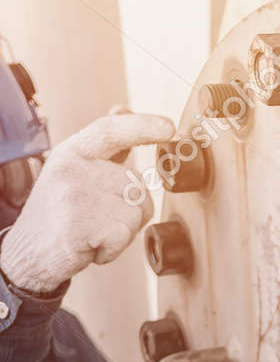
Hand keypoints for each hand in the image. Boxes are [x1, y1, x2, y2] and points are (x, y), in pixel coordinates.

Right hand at [0, 111, 173, 294]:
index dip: (142, 127)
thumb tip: (123, 110)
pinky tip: (90, 245)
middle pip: (136, 183)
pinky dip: (113, 248)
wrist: (29, 252)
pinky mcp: (81, 226)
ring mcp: (76, 197)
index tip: (169, 127)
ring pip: (136, 210)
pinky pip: (125, 236)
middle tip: (99, 218)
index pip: (110, 130)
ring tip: (94, 231)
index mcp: (72, 152)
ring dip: (124, 229)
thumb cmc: (58, 213)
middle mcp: (73, 169)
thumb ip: (103, 147)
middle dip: (131, 208)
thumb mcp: (73, 170)